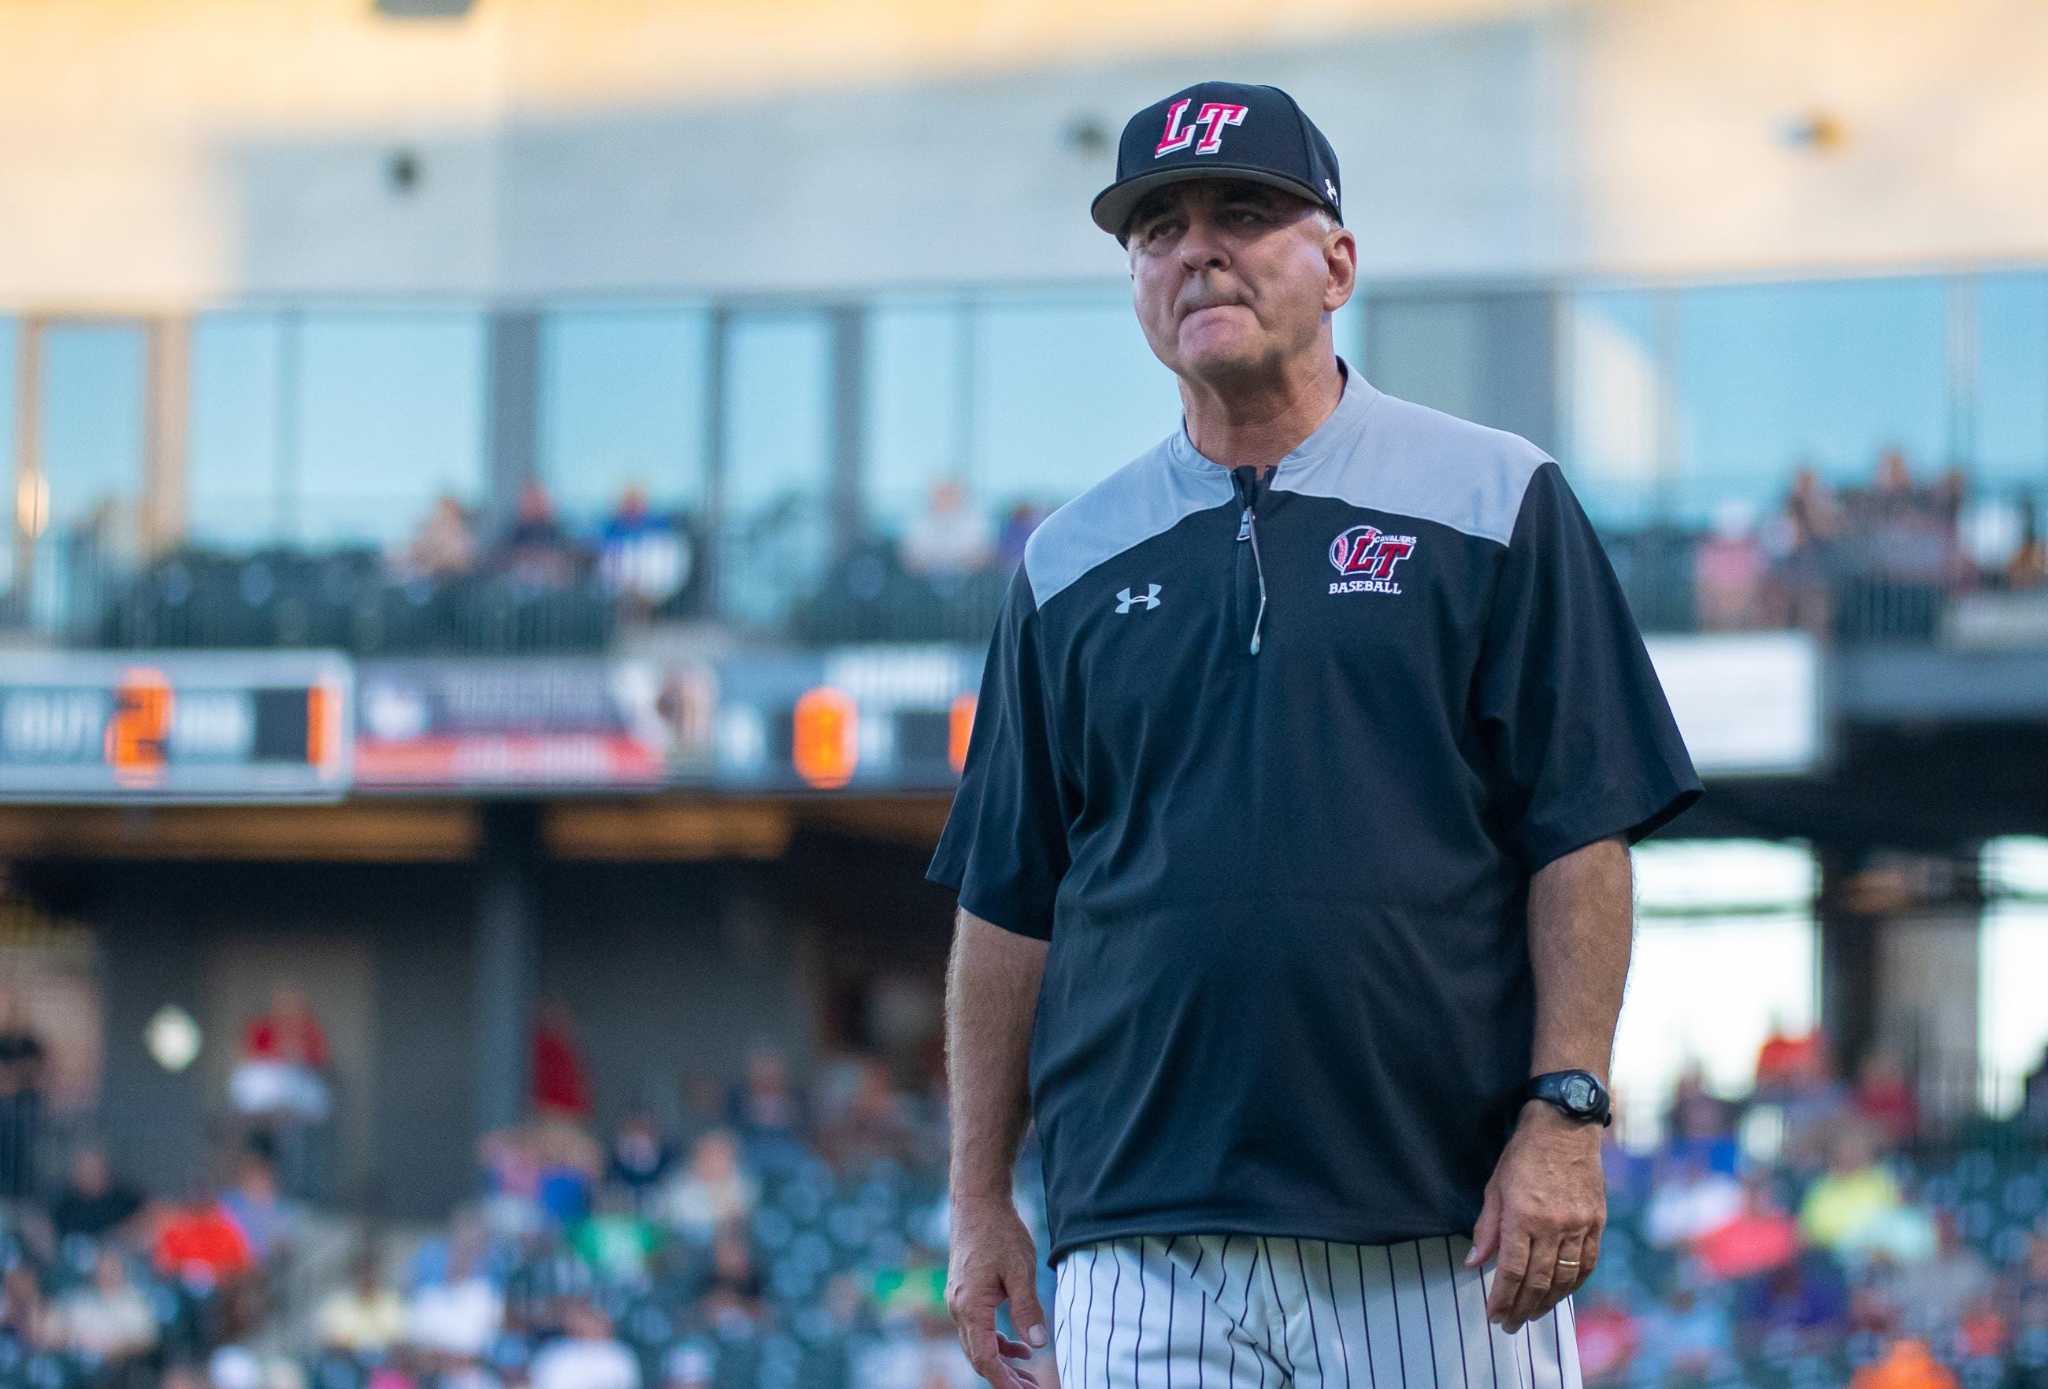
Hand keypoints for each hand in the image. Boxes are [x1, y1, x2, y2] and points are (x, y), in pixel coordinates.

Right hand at [946, 1195, 1050, 1387]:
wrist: (977, 1202)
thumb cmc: (999, 1232)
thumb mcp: (1021, 1270)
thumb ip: (1027, 1308)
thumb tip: (1038, 1343)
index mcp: (971, 1307)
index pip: (985, 1358)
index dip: (1004, 1381)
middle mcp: (959, 1309)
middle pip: (979, 1357)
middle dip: (1005, 1379)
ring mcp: (959, 1302)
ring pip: (978, 1344)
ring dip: (1003, 1363)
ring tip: (1030, 1377)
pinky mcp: (965, 1294)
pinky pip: (979, 1329)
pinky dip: (999, 1342)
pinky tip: (1022, 1347)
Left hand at [1467, 1100, 1605, 1333]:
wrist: (1565, 1126)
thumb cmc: (1524, 1154)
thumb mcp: (1495, 1187)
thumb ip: (1486, 1229)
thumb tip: (1473, 1263)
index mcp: (1523, 1216)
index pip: (1511, 1270)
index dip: (1502, 1297)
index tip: (1494, 1315)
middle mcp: (1554, 1225)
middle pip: (1538, 1280)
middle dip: (1522, 1307)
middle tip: (1510, 1324)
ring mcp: (1579, 1225)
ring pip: (1565, 1278)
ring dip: (1547, 1302)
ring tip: (1531, 1314)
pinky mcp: (1597, 1223)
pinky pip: (1587, 1264)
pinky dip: (1574, 1284)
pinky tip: (1561, 1294)